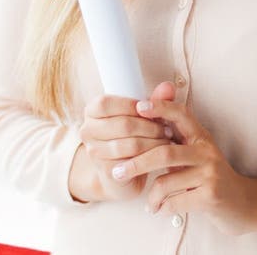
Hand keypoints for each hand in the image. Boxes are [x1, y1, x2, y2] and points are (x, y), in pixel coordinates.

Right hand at [73, 81, 175, 201]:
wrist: (125, 170)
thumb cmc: (133, 134)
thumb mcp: (142, 113)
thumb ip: (155, 99)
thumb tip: (168, 86)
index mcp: (92, 110)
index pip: (106, 103)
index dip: (131, 105)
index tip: (152, 109)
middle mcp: (87, 130)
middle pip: (123, 124)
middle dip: (150, 126)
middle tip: (167, 127)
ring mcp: (94, 152)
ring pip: (130, 144)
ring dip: (154, 141)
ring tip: (167, 139)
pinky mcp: (106, 170)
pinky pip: (132, 163)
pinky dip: (150, 157)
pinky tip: (159, 154)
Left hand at [110, 91, 256, 236]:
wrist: (245, 203)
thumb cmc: (212, 178)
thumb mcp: (196, 155)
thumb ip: (176, 141)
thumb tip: (146, 122)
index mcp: (201, 137)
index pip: (181, 114)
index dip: (161, 107)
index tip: (139, 106)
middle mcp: (206, 151)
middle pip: (164, 151)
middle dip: (137, 162)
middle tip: (117, 171)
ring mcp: (210, 173)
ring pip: (167, 181)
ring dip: (152, 196)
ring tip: (149, 204)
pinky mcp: (211, 196)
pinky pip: (175, 201)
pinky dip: (163, 208)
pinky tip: (161, 210)